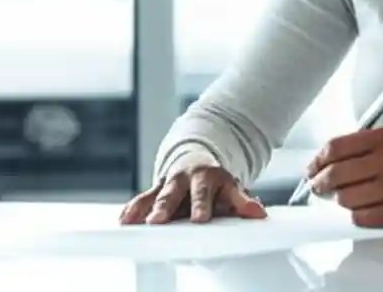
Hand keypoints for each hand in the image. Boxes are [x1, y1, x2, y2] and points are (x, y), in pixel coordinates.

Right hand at [119, 165, 267, 224]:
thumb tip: (259, 213)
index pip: (203, 193)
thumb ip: (242, 201)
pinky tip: (124, 220)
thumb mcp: (231, 186)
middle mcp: (183, 178)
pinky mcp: (155, 190)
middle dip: (165, 207)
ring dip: (144, 209)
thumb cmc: (215, 182)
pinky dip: (133, 209)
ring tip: (133, 222)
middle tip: (158, 221)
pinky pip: (142, 199)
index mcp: (205, 177)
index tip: (200, 219)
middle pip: (173, 194)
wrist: (195, 161)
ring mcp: (167, 184)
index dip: (201, 206)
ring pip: (153, 196)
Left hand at [305, 127, 382, 226]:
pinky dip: (356, 214)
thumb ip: (362, 148)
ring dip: (339, 201)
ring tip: (343, 198)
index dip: (317, 161)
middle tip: (316, 188)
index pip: (335, 148)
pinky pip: (362, 217)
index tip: (311, 169)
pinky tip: (361, 209)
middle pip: (335, 175)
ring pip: (345, 198)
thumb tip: (325, 163)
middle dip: (319, 183)